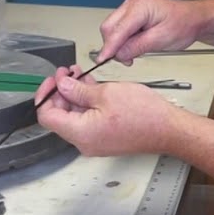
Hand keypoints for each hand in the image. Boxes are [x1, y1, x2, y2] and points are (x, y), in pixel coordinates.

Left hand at [35, 66, 183, 156]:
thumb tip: (62, 85)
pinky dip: (86, 103)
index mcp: (80, 133)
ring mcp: (95, 141)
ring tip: (80, 75)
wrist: (168, 129)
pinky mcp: (105, 138)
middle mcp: (84, 141)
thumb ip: (78, 89)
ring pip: (74, 117)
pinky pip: (87, 120)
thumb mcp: (106, 93)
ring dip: (74, 95)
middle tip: (68, 72)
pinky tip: (92, 86)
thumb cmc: (144, 114)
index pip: (47, 116)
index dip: (46, 94)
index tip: (53, 79)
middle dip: (61, 91)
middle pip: (60, 116)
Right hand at [97, 0, 201, 64]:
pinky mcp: (132, 13)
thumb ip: (137, 47)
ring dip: (118, 44)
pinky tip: (135, 45)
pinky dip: (123, 40)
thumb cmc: (183, 25)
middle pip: (109, 27)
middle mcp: (133, 3)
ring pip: (112, 28)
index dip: (108, 47)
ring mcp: (131, 7)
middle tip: (126, 60)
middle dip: (113, 46)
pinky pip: (120, 28)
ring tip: (135, 53)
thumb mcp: (160, 40)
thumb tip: (118, 55)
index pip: (116, 29)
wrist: (194, 19)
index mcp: (140, 6)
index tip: (102, 60)